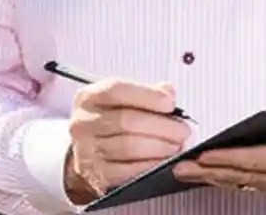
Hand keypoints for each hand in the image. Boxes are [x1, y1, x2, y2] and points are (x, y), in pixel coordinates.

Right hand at [63, 79, 191, 203]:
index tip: (169, 102)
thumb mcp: (121, 101)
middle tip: (182, 130)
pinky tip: (164, 161)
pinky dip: (152, 165)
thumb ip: (145, 93)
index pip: (116, 91)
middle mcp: (83, 122)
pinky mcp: (98, 175)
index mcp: (89, 98)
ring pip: (129, 147)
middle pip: (126, 121)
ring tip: (176, 145)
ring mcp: (87, 150)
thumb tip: (167, 92)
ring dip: (160, 147)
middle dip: (162, 126)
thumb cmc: (110, 124)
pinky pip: (129, 171)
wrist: (90, 154)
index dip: (147, 96)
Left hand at [172, 103, 265, 211]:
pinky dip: (223, 180)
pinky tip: (203, 176)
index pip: (263, 159)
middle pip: (244, 173)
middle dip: (211, 169)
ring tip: (181, 170)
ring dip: (210, 177)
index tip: (210, 154)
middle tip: (181, 165)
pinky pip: (246, 184)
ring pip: (240, 180)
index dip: (235, 158)